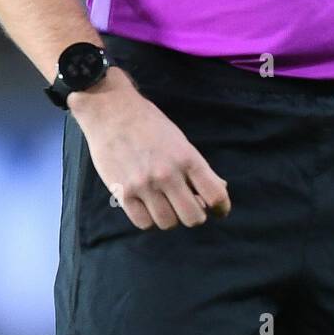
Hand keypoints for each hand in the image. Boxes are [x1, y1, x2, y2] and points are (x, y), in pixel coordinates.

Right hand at [68, 65, 230, 230]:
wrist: (112, 111)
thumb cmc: (150, 125)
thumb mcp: (180, 141)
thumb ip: (198, 168)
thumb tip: (220, 189)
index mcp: (187, 158)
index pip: (215, 196)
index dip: (221, 208)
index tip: (218, 210)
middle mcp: (167, 174)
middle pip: (193, 218)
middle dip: (195, 215)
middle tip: (188, 206)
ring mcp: (144, 185)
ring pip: (168, 223)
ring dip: (170, 217)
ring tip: (165, 203)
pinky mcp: (123, 192)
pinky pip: (144, 223)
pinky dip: (149, 219)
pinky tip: (147, 205)